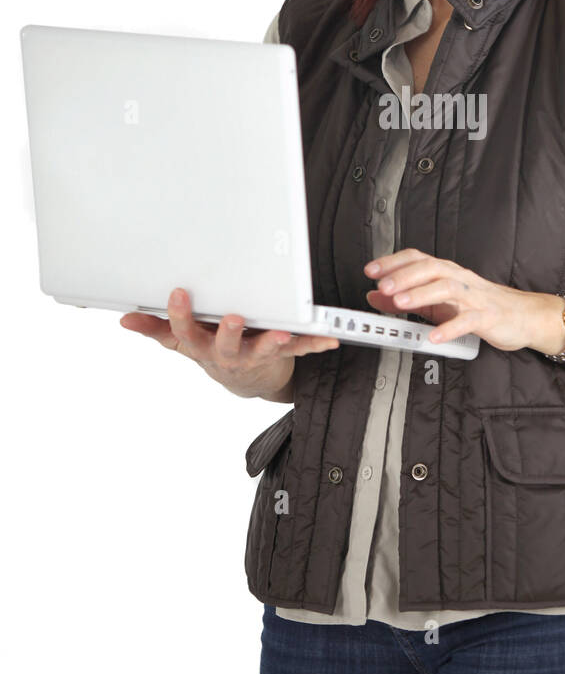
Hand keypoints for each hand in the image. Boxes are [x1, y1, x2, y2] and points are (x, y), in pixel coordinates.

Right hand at [119, 287, 338, 398]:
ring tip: (280, 335)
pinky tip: (329, 337)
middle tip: (233, 318)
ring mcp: (256, 355)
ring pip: (264, 350)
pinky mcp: (282, 354)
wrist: (247, 381)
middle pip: (226, 345)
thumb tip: (125, 319)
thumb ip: (156, 329)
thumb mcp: (182, 343)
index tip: (179, 292)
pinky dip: (315, 342)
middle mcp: (229, 353)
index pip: (186, 332)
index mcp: (203, 346)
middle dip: (229, 333)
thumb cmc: (213, 350)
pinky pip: (300, 348)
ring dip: (273, 343)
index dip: (180, 315)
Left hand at [363, 248, 543, 352]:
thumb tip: (374, 296)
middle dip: (404, 276)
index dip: (393, 262)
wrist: (522, 316)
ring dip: (421, 294)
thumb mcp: (438, 303)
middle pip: (431, 268)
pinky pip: (468, 320)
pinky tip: (434, 337)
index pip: (417, 258)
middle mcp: (459, 279)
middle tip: (382, 287)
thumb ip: (407, 299)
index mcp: (446, 273)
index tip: (371, 270)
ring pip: (447, 288)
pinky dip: (450, 328)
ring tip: (401, 304)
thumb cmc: (478, 306)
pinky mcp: (488, 317)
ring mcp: (474, 297)